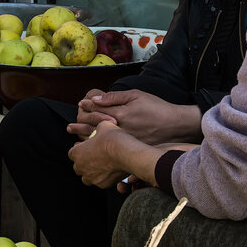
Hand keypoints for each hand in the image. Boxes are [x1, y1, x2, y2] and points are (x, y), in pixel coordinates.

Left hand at [68, 121, 160, 188]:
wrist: (127, 154)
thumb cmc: (113, 139)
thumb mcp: (104, 126)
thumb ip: (98, 128)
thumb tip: (100, 127)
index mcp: (77, 153)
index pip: (71, 153)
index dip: (79, 149)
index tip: (86, 147)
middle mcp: (81, 168)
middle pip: (78, 167)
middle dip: (84, 162)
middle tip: (94, 156)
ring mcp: (91, 178)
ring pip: (87, 177)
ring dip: (92, 172)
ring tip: (102, 165)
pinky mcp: (103, 185)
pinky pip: (100, 182)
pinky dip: (103, 178)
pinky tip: (111, 171)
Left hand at [75, 90, 202, 144]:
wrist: (175, 126)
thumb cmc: (157, 108)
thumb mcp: (136, 95)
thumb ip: (114, 97)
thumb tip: (94, 98)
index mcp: (121, 114)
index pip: (97, 110)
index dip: (87, 107)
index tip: (81, 105)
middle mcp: (120, 129)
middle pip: (93, 128)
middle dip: (80, 126)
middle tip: (70, 126)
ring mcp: (125, 141)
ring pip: (99, 141)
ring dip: (85, 138)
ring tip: (76, 137)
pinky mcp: (130, 149)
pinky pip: (110, 150)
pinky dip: (98, 148)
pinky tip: (92, 147)